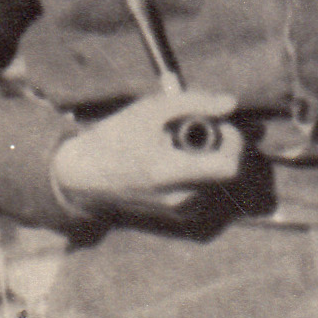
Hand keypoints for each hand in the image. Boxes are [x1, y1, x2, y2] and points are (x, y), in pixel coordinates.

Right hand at [51, 87, 243, 218]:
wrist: (84, 177)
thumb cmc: (114, 138)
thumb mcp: (151, 110)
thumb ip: (195, 103)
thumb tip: (230, 103)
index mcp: (171, 173)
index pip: (229, 167)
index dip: (234, 142)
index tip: (222, 125)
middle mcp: (180, 199)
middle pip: (225, 171)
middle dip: (220, 146)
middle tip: (200, 128)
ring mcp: (180, 211)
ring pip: (215, 179)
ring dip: (208, 158)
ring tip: (180, 144)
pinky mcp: (177, 215)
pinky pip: (202, 188)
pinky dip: (197, 171)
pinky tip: (174, 159)